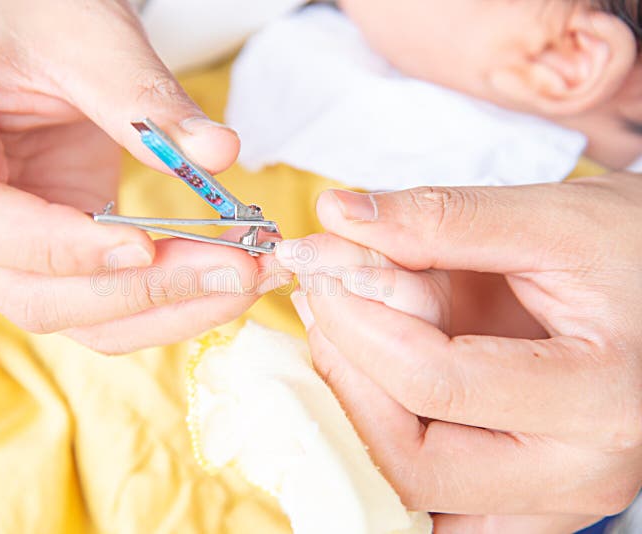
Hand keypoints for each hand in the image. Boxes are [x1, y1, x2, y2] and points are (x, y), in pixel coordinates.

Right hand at [0, 0, 277, 352]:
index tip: (144, 245)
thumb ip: (142, 94)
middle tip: (235, 271)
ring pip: (77, 315)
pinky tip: (221, 280)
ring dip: (166, 308)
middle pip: (35, 292)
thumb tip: (218, 153)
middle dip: (141, 290)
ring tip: (245, 279)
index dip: (57, 246)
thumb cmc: (30, 19)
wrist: (17, 39)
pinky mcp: (49, 262)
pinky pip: (104, 304)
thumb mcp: (81, 30)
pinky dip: (164, 301)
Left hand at [278, 176, 641, 530]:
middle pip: (413, 461)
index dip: (358, 324)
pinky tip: (374, 398)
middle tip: (326, 307)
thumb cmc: (636, 248)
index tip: (321, 273)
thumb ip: (442, 220)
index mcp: (599, 395)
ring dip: (357, 416)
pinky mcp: (536, 503)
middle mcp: (583, 470)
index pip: (434, 382)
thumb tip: (339, 214)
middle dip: (348, 379)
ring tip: (347, 339)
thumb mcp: (551, 217)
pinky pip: (441, 510)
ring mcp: (559, 498)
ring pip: (415, 495)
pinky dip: (391, 460)